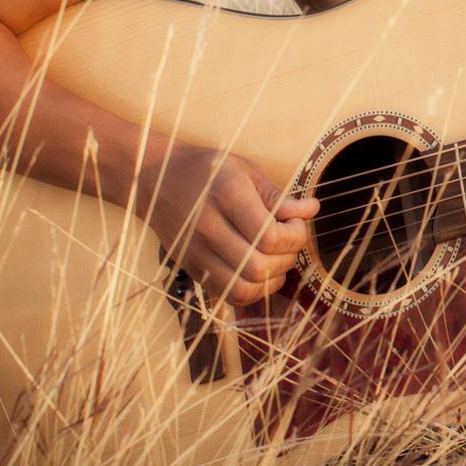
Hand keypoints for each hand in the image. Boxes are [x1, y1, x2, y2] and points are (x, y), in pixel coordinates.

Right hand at [145, 144, 317, 306]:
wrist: (155, 179)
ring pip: (245, 289)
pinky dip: (253, 290)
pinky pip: (229, 295)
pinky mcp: (192, 269)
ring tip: (276, 256)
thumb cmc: (207, 170)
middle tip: (288, 238)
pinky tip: (260, 270)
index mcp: (227, 196)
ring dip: (272, 278)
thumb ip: (278, 196)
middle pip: (260, 267)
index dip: (295, 235)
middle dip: (288, 257)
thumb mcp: (245, 170)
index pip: (270, 237)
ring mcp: (197, 253)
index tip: (296, 221)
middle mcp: (208, 228)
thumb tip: (311, 210)